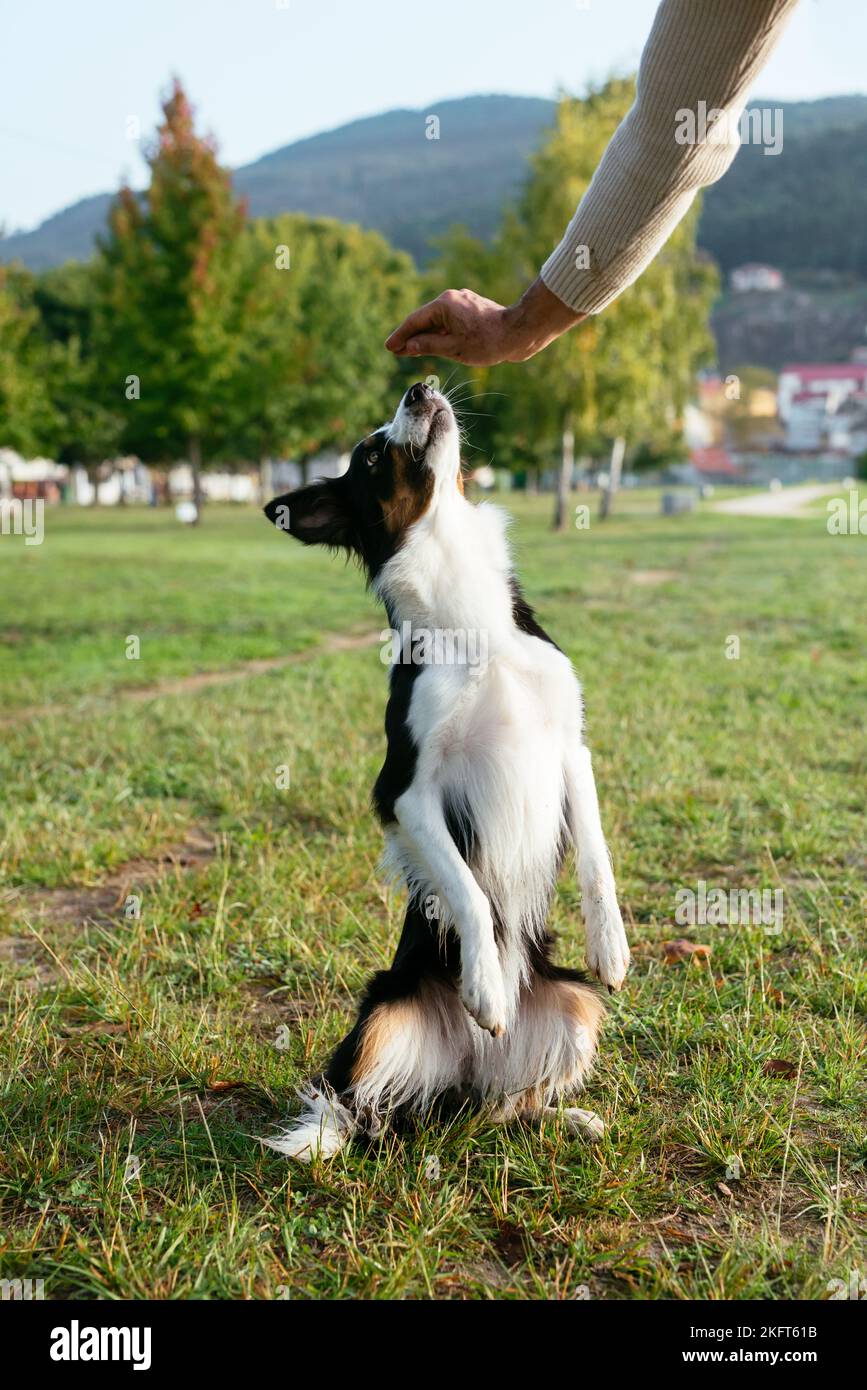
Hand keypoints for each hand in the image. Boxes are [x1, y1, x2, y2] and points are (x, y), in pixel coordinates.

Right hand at [385, 278, 583, 366]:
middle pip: (424, 320)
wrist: (520, 332)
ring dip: (425, 336)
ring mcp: (462, 302)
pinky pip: (449, 321)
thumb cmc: (488, 342)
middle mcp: (451, 298)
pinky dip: (439, 332)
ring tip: (410, 350)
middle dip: (410, 336)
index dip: (400, 336)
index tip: (388, 347)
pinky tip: (434, 343)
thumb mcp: (454, 348)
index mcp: (444, 305)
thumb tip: (408, 346)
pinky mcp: (472, 308)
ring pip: (437, 321)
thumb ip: (428, 346)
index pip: (414, 322)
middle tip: (394, 350)